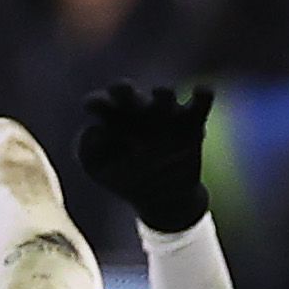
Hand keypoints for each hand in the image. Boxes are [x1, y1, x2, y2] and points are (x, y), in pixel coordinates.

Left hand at [75, 81, 214, 232]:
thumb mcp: (98, 168)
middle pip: (126, 90)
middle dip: (122, 88)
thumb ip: (86, 149)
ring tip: (160, 106)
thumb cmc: (125, 179)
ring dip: (161, 94)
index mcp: (111, 120)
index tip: (95, 110)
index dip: (96, 102)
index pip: (98, 103)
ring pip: (163, 92)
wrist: (164, 199)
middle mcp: (136, 113)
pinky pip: (201, 100)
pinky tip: (198, 93)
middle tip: (124, 92)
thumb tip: (95, 127)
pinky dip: (202, 94)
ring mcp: (164, 115)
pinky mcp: (192, 123)